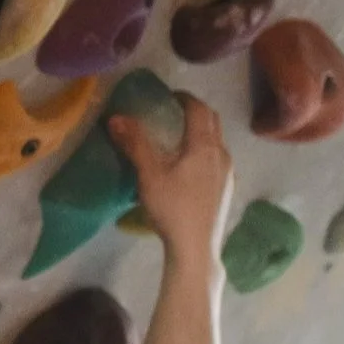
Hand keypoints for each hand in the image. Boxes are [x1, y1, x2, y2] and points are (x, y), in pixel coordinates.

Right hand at [111, 94, 231, 264]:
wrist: (196, 247)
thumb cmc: (173, 208)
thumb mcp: (149, 175)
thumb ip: (135, 144)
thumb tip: (116, 118)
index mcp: (205, 146)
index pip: (199, 109)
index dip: (184, 99)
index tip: (167, 97)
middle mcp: (222, 154)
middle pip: (213, 122)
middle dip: (195, 112)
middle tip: (173, 113)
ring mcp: (227, 172)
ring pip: (217, 141)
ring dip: (201, 133)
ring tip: (178, 140)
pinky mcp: (226, 188)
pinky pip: (217, 159)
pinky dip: (204, 152)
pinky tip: (189, 168)